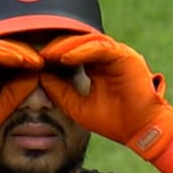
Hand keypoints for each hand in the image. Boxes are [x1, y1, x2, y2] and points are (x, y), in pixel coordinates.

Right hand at [0, 39, 43, 161]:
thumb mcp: (0, 105)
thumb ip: (16, 90)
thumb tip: (36, 76)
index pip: (2, 55)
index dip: (24, 58)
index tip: (44, 66)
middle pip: (0, 47)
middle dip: (24, 53)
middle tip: (45, 60)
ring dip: (18, 52)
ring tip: (37, 60)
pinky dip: (5, 55)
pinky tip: (22, 60)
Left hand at [38, 33, 172, 160]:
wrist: (140, 131)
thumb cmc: (112, 121)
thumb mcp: (76, 106)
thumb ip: (59, 90)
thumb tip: (40, 77)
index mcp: (97, 66)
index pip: (71, 52)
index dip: (52, 56)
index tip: (32, 62)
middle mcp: (107, 56)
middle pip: (77, 43)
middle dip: (55, 47)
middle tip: (35, 55)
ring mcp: (117, 54)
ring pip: (87, 42)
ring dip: (65, 47)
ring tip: (47, 55)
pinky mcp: (125, 56)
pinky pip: (99, 48)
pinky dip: (81, 52)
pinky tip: (64, 59)